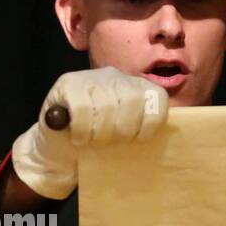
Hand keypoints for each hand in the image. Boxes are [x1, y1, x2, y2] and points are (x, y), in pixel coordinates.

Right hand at [9, 66, 169, 199]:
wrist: (57, 149)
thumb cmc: (95, 144)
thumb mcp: (123, 136)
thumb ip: (142, 128)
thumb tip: (167, 135)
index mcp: (135, 87)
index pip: (157, 97)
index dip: (151, 122)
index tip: (139, 140)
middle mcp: (115, 76)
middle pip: (132, 101)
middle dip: (123, 130)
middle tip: (110, 143)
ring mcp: (90, 77)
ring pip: (106, 106)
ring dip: (99, 134)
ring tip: (91, 143)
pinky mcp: (67, 84)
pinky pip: (82, 109)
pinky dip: (81, 131)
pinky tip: (77, 139)